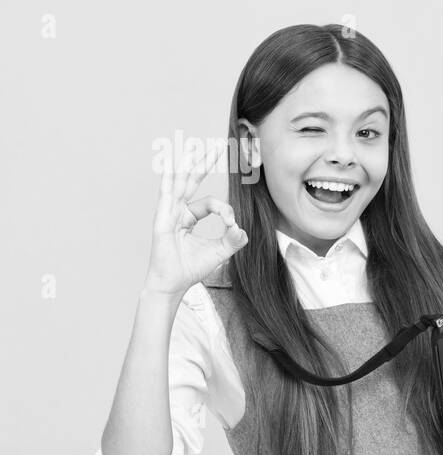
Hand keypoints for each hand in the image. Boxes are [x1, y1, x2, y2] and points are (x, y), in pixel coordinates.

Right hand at [142, 141, 247, 296]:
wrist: (172, 284)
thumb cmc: (190, 269)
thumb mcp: (219, 252)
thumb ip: (233, 240)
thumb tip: (242, 228)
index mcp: (189, 216)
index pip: (211, 203)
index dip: (225, 210)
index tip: (232, 224)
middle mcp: (177, 211)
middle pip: (192, 181)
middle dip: (203, 163)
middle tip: (214, 146)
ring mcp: (168, 213)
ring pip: (180, 183)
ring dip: (187, 164)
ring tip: (192, 145)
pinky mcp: (163, 219)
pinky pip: (167, 194)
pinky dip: (169, 178)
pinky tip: (170, 163)